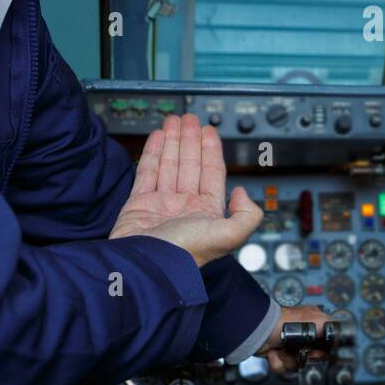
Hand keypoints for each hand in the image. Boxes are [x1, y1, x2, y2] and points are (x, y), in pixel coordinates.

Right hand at [109, 114, 262, 267]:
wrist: (145, 265)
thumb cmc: (185, 252)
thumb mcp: (229, 235)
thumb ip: (247, 215)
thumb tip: (243, 193)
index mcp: (207, 212)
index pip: (212, 173)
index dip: (212, 150)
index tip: (209, 130)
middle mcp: (185, 207)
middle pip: (190, 164)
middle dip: (191, 140)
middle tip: (190, 119)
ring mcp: (161, 204)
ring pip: (169, 165)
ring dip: (173, 141)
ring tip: (174, 120)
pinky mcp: (138, 204)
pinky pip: (147, 173)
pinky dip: (153, 153)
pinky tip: (158, 136)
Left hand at [255, 304, 333, 376]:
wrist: (259, 331)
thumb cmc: (283, 321)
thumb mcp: (315, 319)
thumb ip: (331, 324)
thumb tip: (342, 330)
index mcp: (311, 324)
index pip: (324, 343)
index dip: (322, 351)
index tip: (316, 353)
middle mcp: (301, 335)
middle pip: (311, 358)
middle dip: (303, 357)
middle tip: (297, 351)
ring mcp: (289, 346)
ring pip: (297, 365)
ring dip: (289, 361)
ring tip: (282, 351)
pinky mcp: (278, 354)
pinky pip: (284, 368)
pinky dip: (278, 362)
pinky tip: (274, 353)